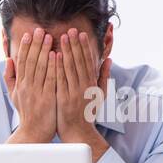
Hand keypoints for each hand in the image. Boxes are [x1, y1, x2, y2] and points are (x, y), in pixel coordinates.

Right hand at [5, 28, 56, 142]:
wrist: (33, 133)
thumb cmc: (27, 113)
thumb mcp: (14, 95)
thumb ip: (10, 77)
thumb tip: (9, 60)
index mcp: (20, 85)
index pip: (21, 62)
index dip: (25, 47)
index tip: (29, 34)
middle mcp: (26, 87)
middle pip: (30, 61)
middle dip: (35, 44)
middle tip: (39, 29)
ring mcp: (36, 92)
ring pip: (39, 68)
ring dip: (44, 51)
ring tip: (48, 36)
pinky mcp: (47, 98)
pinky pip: (50, 79)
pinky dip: (52, 66)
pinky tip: (56, 55)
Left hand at [53, 28, 110, 161]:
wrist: (78, 133)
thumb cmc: (87, 113)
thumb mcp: (99, 95)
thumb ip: (103, 77)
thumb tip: (108, 59)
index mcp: (92, 84)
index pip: (88, 61)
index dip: (84, 47)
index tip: (80, 34)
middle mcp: (84, 87)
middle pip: (79, 62)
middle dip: (75, 45)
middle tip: (70, 30)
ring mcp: (74, 93)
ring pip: (70, 68)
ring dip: (66, 52)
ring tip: (62, 37)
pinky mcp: (64, 99)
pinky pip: (60, 80)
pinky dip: (58, 67)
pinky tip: (54, 56)